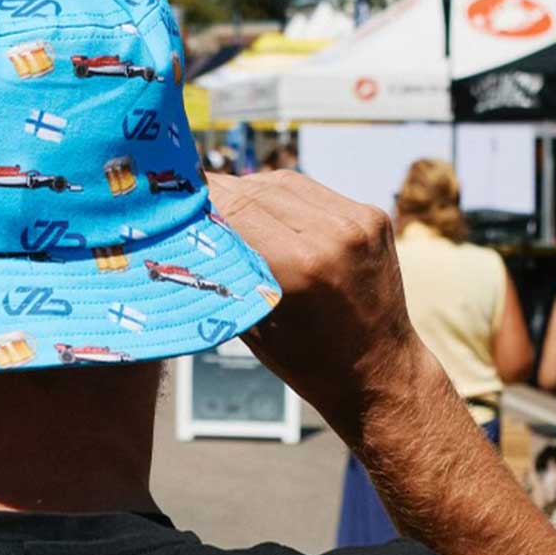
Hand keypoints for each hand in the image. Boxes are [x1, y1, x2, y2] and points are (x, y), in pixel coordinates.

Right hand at [206, 169, 423, 446]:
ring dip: (250, 189)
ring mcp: (358, 222)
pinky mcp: (372, 216)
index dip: (202, 201)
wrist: (380, 371)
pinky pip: (313, 192)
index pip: (236, 209)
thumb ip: (226, 271)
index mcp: (301, 267)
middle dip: (221, 192)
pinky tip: (266, 208)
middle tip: (191, 198)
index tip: (175, 201)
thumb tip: (189, 230)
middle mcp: (333, 236)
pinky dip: (284, 197)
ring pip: (284, 183)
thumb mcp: (253, 321)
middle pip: (257, 190)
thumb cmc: (308, 360)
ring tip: (225, 201)